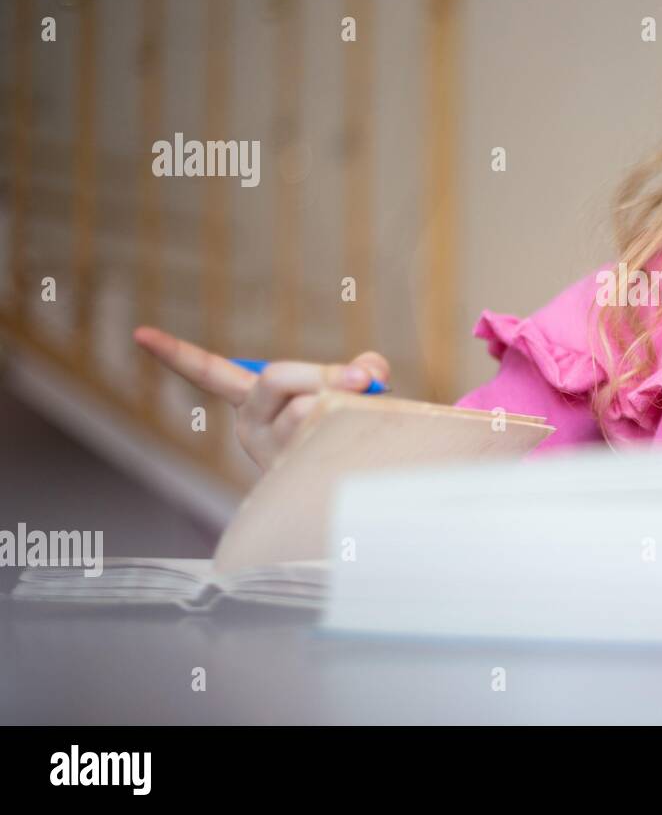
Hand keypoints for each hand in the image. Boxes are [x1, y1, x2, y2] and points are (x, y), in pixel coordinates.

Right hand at [132, 325, 390, 471]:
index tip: (140, 333)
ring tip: (359, 421)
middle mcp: (250, 427)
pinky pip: (324, 432)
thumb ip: (361, 369)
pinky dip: (353, 423)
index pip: (210, 374)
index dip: (175, 354)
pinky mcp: (291, 474)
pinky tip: (356, 439)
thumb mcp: (356, 390)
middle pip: (275, 376)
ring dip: (343, 403)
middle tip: (360, 380)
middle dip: (322, 372)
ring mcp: (268, 453)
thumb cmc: (355, 430)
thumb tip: (367, 371)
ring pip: (306, 406)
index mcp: (254, 402)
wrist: (367, 481)